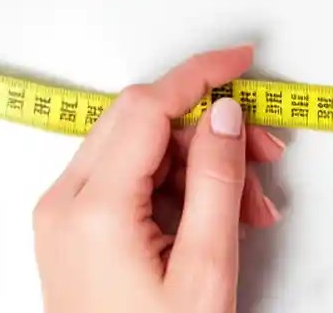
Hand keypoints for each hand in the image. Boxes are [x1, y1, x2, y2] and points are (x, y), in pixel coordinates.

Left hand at [33, 46, 284, 312]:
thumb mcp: (205, 269)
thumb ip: (217, 181)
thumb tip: (225, 115)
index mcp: (92, 209)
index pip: (147, 107)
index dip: (199, 75)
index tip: (242, 62)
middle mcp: (65, 203)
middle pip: (144, 125)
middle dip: (211, 130)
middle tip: (268, 152)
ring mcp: (65, 218)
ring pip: (142, 152)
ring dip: (202, 165)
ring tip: (253, 206)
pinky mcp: (75, 232)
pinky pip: (131, 182)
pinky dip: (180, 189)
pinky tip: (221, 217)